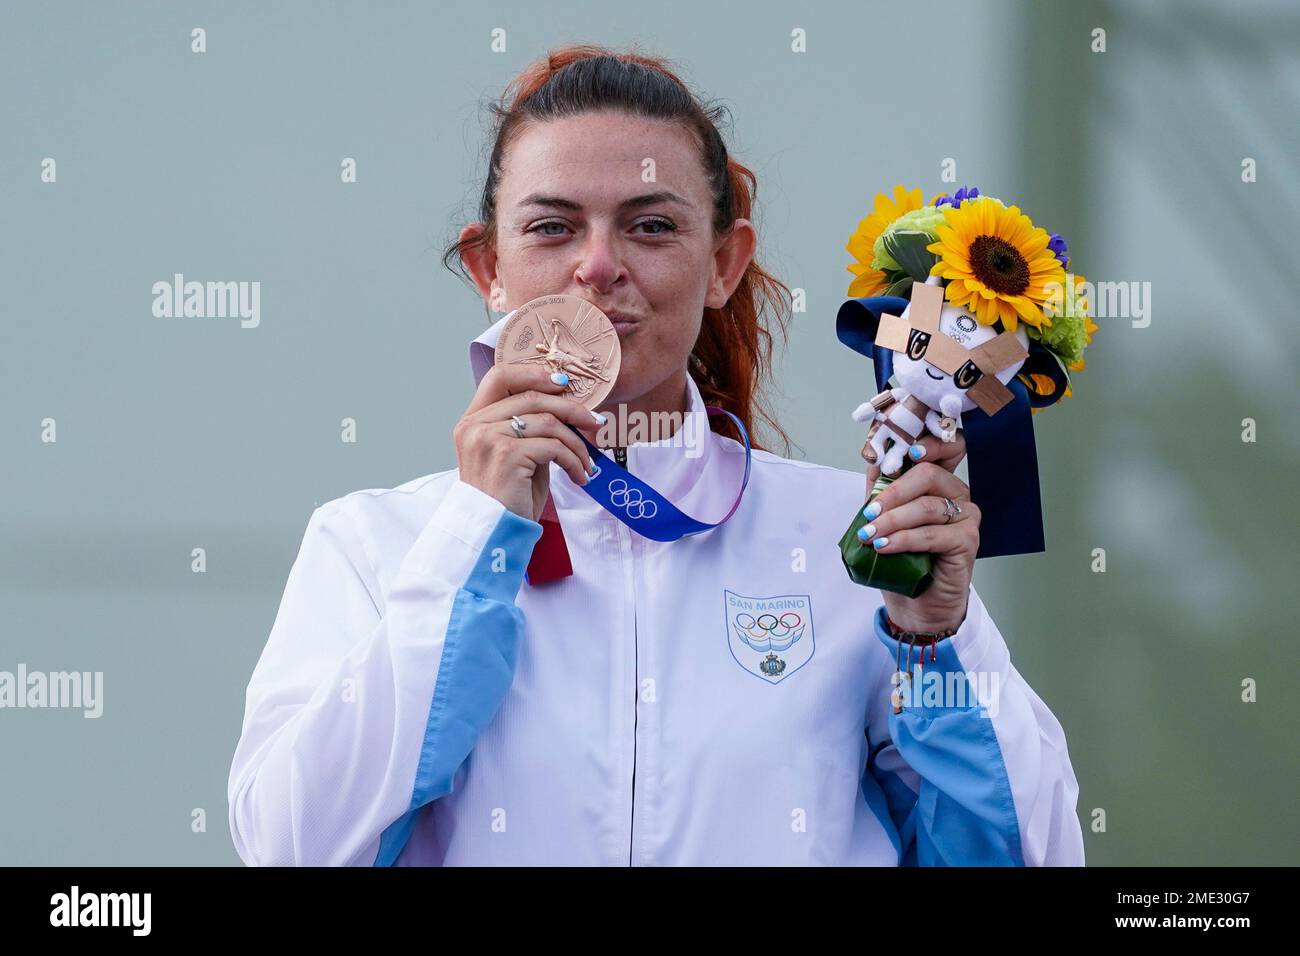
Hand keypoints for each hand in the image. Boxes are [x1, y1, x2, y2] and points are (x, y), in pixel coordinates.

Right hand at [454, 364, 605, 521]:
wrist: (495, 533)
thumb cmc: (508, 497)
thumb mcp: (516, 454)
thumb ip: (530, 427)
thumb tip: (569, 406)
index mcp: (472, 420)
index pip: (499, 377)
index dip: (533, 373)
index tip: (563, 384)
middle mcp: (475, 425)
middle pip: (532, 396)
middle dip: (571, 408)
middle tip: (595, 423)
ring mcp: (488, 438)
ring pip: (547, 421)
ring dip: (576, 443)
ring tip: (586, 463)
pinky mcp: (506, 455)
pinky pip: (553, 447)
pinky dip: (574, 461)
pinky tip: (579, 476)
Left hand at [863, 431, 978, 632]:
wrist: (917, 604)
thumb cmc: (903, 561)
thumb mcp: (883, 520)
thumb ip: (880, 490)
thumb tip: (873, 461)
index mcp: (938, 482)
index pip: (944, 448)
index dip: (927, 443)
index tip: (902, 453)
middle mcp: (956, 494)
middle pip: (928, 474)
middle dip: (892, 493)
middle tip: (868, 513)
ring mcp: (967, 516)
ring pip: (927, 506)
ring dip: (892, 520)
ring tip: (870, 534)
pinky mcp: (969, 540)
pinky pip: (933, 533)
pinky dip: (904, 539)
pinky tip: (885, 546)